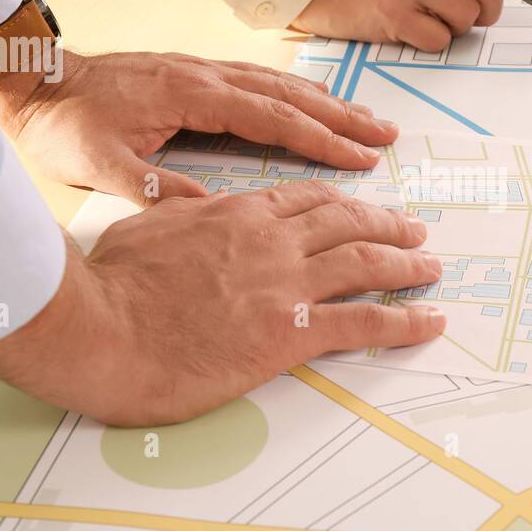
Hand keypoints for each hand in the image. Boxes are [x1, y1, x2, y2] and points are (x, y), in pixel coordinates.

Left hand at [0, 49, 396, 205]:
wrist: (32, 81)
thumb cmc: (64, 122)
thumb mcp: (100, 164)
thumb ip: (154, 187)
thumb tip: (207, 212)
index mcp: (191, 95)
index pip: (272, 117)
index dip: (320, 138)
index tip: (359, 157)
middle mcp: (206, 76)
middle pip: (290, 94)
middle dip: (343, 116)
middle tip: (386, 135)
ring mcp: (202, 70)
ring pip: (280, 84)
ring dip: (327, 102)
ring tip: (367, 121)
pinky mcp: (194, 73)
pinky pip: (260, 81)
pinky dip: (296, 95)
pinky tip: (312, 106)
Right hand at [0, 182, 445, 424]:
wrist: (99, 328)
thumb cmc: (107, 285)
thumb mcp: (144, 228)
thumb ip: (180, 217)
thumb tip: (186, 211)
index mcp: (237, 214)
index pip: (305, 200)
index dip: (342, 203)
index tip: (361, 207)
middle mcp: (272, 241)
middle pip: (348, 222)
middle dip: (387, 224)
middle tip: (414, 230)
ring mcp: (287, 284)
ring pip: (367, 261)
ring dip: (408, 263)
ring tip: (431, 266)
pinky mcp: (293, 331)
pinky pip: (366, 321)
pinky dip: (407, 320)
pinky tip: (430, 321)